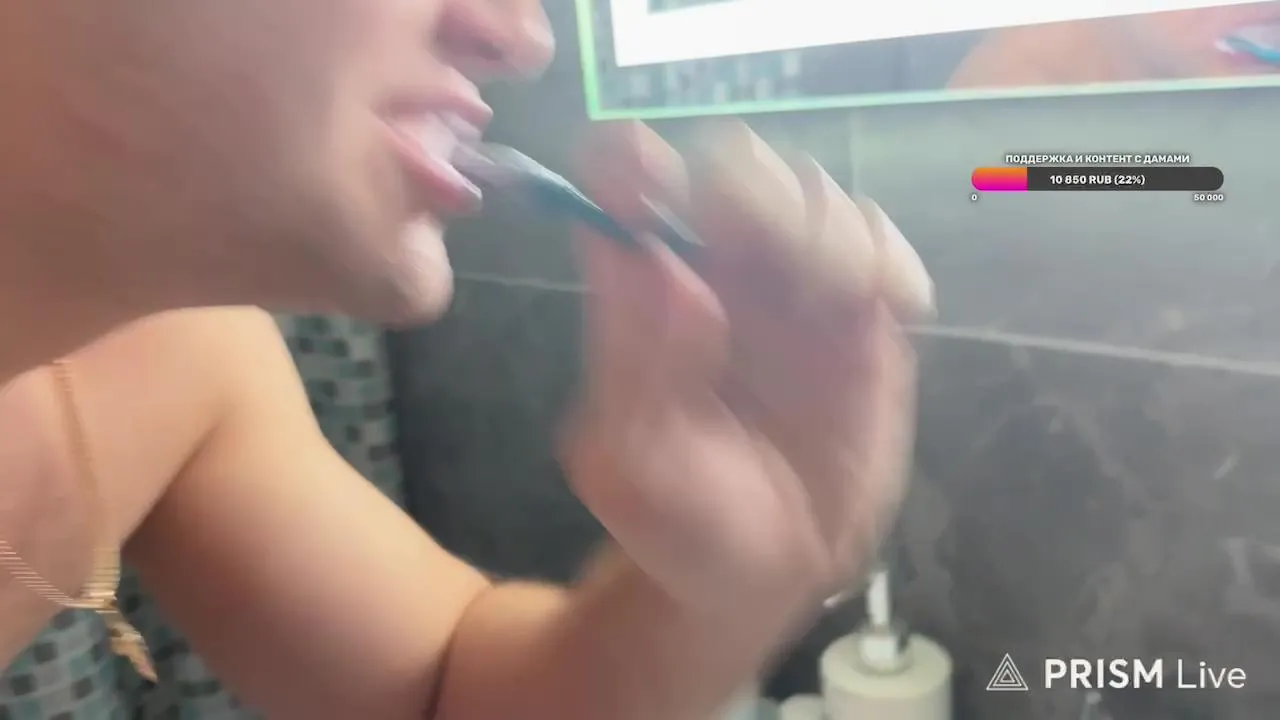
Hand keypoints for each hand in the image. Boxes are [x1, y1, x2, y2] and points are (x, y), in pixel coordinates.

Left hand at [560, 120, 932, 617]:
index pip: (627, 183)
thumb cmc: (676, 518)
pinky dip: (892, 257)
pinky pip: (883, 249)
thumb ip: (637, 367)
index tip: (645, 179)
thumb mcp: (630, 464)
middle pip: (735, 166)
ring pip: (814, 196)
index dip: (633, 161)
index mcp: (645, 288)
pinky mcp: (861, 317)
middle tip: (761, 243)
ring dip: (827, 226)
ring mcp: (792, 289)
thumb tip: (663, 266)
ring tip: (835, 295)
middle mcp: (717, 270)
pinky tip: (894, 306)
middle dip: (752, 187)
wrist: (759, 572)